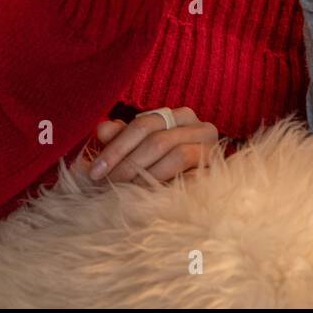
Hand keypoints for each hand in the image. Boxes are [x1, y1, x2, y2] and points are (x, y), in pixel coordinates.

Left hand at [87, 107, 217, 184]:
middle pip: (158, 139)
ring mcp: (212, 148)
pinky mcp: (217, 170)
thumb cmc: (163, 167)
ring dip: (147, 174)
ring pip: (177, 155)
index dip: (117, 147)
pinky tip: (150, 195)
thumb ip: (121, 137)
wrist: (199, 196)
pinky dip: (168, 184)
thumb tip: (102, 129)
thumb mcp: (139, 148)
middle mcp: (200, 126)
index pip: (144, 124)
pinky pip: (193, 176)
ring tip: (126, 189)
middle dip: (128, 163)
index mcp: (180, 116)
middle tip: (107, 183)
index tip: (95, 170)